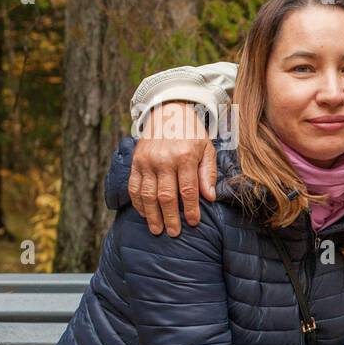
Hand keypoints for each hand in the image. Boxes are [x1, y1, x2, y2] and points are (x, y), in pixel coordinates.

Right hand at [130, 101, 217, 235]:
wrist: (168, 111)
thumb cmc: (192, 133)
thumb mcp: (207, 148)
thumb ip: (208, 173)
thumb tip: (209, 198)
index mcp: (185, 157)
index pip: (188, 191)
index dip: (190, 209)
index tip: (193, 223)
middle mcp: (163, 160)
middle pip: (166, 196)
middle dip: (170, 218)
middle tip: (174, 233)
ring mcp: (146, 161)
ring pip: (147, 194)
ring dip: (152, 215)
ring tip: (157, 230)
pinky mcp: (135, 162)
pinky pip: (133, 186)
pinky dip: (137, 202)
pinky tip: (144, 214)